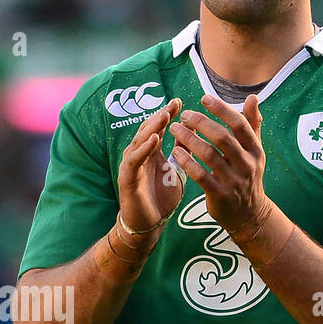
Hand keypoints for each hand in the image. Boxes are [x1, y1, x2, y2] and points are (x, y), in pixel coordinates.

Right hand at [117, 97, 185, 232]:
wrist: (148, 223)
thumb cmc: (161, 195)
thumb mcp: (176, 170)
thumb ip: (183, 152)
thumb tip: (195, 132)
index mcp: (151, 152)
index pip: (158, 128)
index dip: (167, 114)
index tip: (180, 101)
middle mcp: (139, 155)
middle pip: (148, 130)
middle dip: (160, 116)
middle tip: (173, 104)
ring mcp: (131, 165)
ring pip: (140, 142)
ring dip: (152, 128)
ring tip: (164, 116)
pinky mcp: (127, 179)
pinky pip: (134, 161)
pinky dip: (143, 149)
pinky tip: (154, 139)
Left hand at [168, 93, 269, 233]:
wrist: (249, 213)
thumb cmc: (247, 175)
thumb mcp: (254, 150)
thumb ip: (252, 124)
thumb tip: (253, 97)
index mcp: (255, 150)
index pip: (240, 124)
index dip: (222, 110)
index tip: (204, 99)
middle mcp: (247, 164)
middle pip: (223, 138)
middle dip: (201, 123)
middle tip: (185, 115)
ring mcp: (234, 180)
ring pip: (209, 155)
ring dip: (189, 140)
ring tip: (175, 129)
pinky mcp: (219, 194)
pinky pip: (200, 175)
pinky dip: (187, 161)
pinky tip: (176, 151)